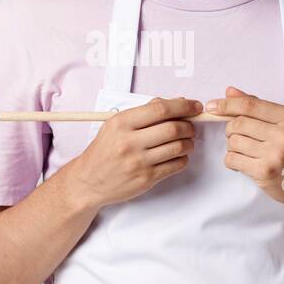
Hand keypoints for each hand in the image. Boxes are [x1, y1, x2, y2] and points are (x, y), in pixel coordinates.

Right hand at [62, 97, 200, 209]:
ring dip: (189, 142)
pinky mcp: (146, 179)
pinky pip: (175, 165)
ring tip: (186, 141)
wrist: (89, 180)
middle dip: (188, 125)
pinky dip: (183, 158)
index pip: (160, 109)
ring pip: (178, 147)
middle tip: (190, 126)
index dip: (183, 106)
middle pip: (173, 128)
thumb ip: (144, 113)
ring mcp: (138, 162)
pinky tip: (178, 155)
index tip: (194, 106)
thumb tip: (174, 102)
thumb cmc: (104, 150)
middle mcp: (129, 142)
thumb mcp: (116, 125)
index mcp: (121, 123)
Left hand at [207, 86, 283, 210]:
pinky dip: (232, 161)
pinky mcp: (264, 172)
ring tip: (246, 152)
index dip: (227, 104)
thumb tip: (230, 92)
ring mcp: (274, 154)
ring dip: (233, 146)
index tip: (212, 105)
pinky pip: (232, 159)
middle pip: (238, 123)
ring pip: (233, 142)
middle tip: (238, 136)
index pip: (250, 105)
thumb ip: (260, 107)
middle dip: (231, 129)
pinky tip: (244, 163)